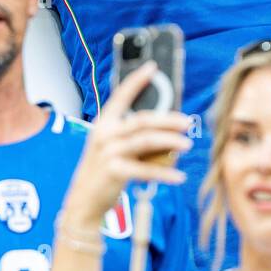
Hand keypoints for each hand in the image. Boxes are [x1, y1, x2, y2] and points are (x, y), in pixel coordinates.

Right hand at [58, 63, 190, 227]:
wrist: (83, 202)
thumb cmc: (102, 171)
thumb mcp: (112, 147)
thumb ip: (131, 135)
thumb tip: (165, 128)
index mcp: (103, 123)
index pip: (121, 95)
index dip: (136, 80)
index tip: (152, 67)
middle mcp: (104, 134)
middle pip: (142, 120)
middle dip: (168, 119)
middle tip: (187, 122)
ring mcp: (108, 152)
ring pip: (147, 140)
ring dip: (171, 141)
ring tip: (187, 144)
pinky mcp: (114, 171)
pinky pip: (146, 170)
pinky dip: (165, 173)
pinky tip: (179, 175)